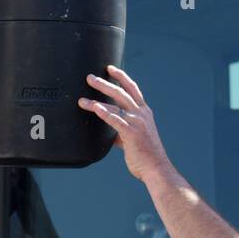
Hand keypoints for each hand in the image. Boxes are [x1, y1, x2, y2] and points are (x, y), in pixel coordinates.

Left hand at [78, 65, 175, 183]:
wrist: (156, 169)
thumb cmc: (146, 156)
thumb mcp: (135, 139)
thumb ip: (123, 132)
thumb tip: (112, 133)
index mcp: (144, 113)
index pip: (133, 89)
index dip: (121, 77)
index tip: (110, 68)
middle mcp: (142, 114)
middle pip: (121, 92)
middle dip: (105, 83)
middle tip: (90, 78)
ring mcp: (137, 122)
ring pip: (115, 105)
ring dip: (96, 101)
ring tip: (82, 100)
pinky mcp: (131, 133)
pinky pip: (115, 119)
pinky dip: (104, 112)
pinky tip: (94, 108)